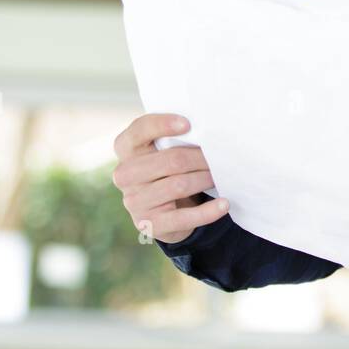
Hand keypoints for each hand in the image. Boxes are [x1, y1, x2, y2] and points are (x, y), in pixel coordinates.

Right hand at [112, 113, 228, 244]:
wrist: (164, 211)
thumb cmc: (166, 170)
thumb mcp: (161, 151)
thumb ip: (171, 139)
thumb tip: (206, 132)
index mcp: (126, 149)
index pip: (139, 131)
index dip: (162, 125)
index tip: (188, 124)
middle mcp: (125, 175)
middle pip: (170, 160)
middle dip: (199, 158)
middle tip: (219, 156)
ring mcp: (135, 201)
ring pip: (178, 185)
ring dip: (204, 179)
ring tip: (219, 176)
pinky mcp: (151, 224)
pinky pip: (183, 217)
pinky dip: (207, 212)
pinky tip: (223, 204)